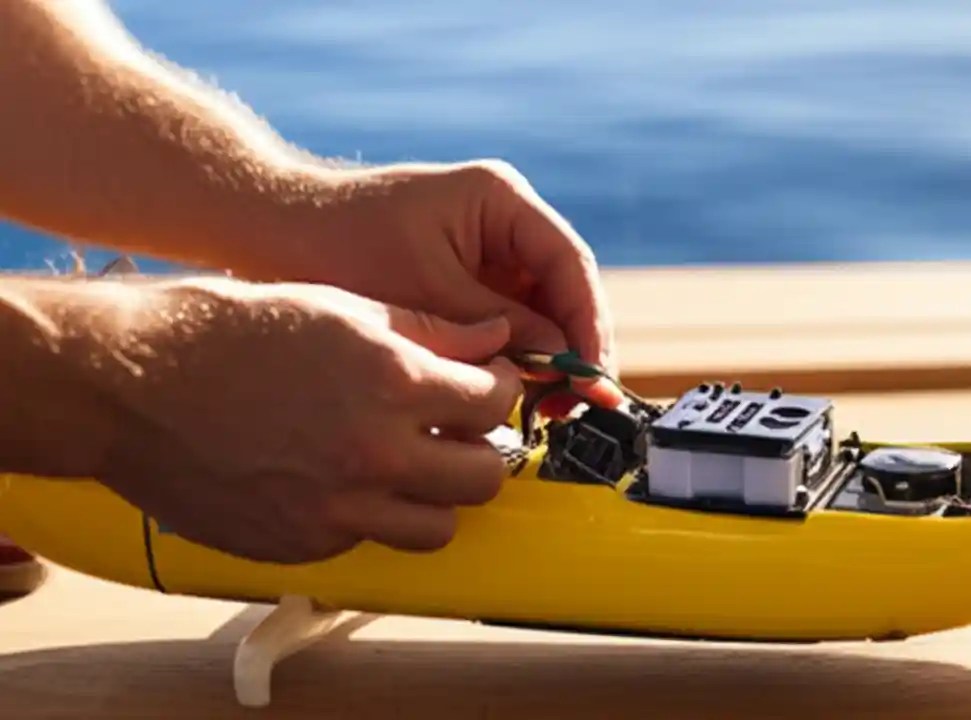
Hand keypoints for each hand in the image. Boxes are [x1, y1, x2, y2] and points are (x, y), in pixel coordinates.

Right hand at [42, 277, 521, 562]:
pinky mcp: (301, 545)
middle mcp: (374, 454)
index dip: (501, 388)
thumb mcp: (341, 306)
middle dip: (484, 448)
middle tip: (461, 428)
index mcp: (391, 383)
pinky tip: (349, 478)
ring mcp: (337, 510)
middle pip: (484, 476)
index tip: (489, 382)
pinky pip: (370, 542)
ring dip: (438, 496)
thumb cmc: (231, 330)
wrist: (131, 384)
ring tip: (413, 463)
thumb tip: (499, 337)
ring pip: (438, 527)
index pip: (495, 403)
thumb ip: (431, 329)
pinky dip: (375, 514)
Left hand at [250, 160, 622, 411]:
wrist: (271, 231)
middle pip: (563, 289)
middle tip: (575, 407)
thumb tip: (562, 367)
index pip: (569, 263)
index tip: (592, 377)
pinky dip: (512, 358)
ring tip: (545, 410)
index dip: (588, 325)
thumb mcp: (427, 292)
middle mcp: (504, 219)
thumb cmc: (340, 244)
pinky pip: (507, 321)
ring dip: (545, 359)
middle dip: (572, 349)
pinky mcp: (467, 278)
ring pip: (540, 311)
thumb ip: (499, 327)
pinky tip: (512, 396)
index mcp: (500, 198)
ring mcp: (487, 248)